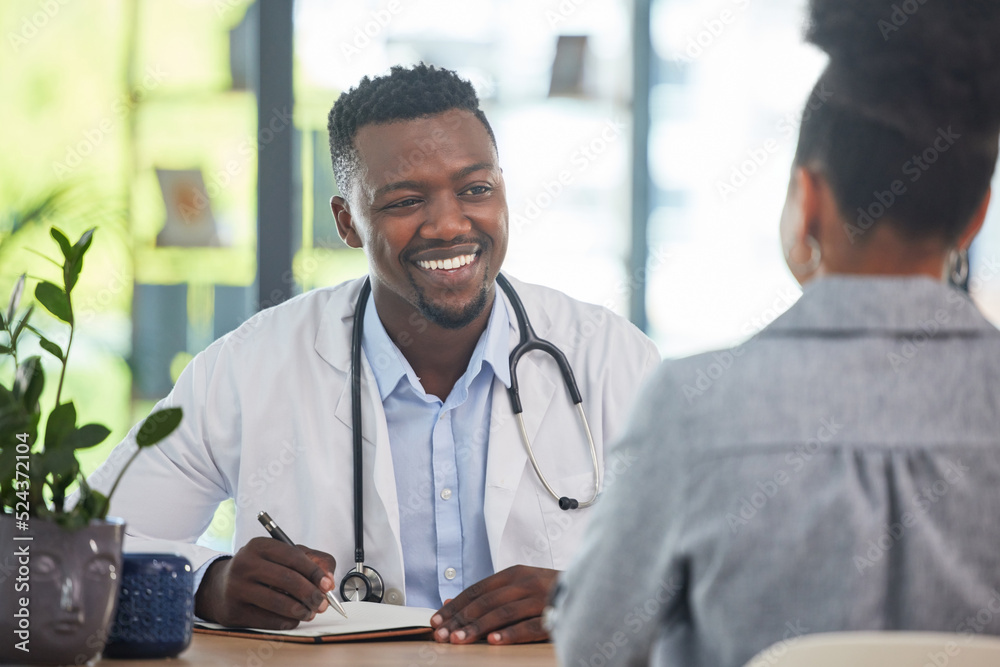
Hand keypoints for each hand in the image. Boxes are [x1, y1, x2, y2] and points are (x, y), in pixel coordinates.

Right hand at [194, 537, 337, 629]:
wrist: (220, 586)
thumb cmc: (260, 569)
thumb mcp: (281, 556)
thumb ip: (311, 560)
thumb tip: (328, 580)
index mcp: (259, 545)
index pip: (293, 557)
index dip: (314, 572)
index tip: (328, 584)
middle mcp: (245, 563)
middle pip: (287, 579)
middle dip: (310, 593)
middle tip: (322, 603)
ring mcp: (237, 587)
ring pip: (278, 601)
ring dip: (300, 610)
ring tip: (310, 612)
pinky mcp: (234, 610)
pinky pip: (266, 619)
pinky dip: (285, 621)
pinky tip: (293, 619)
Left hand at [430, 565, 558, 644]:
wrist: (592, 588)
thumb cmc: (548, 592)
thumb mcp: (517, 587)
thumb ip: (486, 595)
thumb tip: (448, 602)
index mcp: (515, 573)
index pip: (477, 590)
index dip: (455, 606)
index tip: (435, 621)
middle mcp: (526, 582)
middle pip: (486, 601)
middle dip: (460, 619)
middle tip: (441, 635)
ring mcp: (540, 598)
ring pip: (503, 613)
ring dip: (478, 627)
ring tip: (459, 639)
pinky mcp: (554, 615)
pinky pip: (529, 625)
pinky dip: (510, 633)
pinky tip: (494, 642)